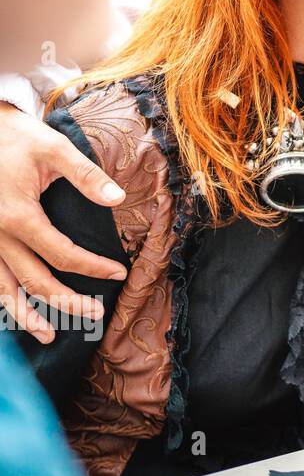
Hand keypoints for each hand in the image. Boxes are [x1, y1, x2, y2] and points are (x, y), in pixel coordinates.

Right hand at [0, 103, 126, 342]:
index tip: (119, 273)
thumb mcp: (54, 149)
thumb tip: (118, 198)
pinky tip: (16, 310)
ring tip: (47, 337)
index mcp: (18, 216)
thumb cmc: (17, 138)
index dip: (93, 268)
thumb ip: (87, 175)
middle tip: (95, 314)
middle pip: (34, 280)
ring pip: (3, 288)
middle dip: (66, 302)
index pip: (63, 255)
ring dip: (25, 314)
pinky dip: (4, 298)